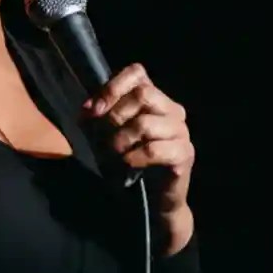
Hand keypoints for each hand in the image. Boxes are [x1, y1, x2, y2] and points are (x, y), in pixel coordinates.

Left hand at [85, 63, 195, 250]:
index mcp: (155, 98)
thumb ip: (97, 117)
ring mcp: (181, 132)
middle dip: (115, 116)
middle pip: (143, 94)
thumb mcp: (106, 135)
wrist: (151, 200)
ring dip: (121, 140)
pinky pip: (153, 150)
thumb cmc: (128, 162)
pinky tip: (127, 165)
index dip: (113, 87)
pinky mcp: (184, 155)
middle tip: (103, 138)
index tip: (94, 110)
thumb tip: (89, 108)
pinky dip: (133, 158)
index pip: (138, 73)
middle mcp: (172, 110)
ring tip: (114, 154)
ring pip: (145, 123)